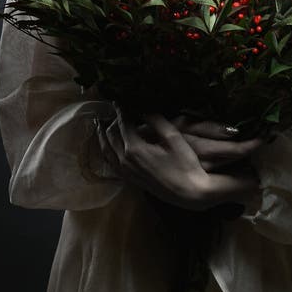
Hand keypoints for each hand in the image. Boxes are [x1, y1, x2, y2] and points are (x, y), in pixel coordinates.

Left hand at [96, 108, 260, 210]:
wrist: (188, 193)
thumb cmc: (185, 164)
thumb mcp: (173, 138)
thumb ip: (156, 121)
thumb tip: (143, 109)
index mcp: (134, 148)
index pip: (122, 122)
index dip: (121, 108)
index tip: (120, 98)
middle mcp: (125, 160)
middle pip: (110, 134)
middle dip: (111, 120)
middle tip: (115, 109)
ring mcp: (125, 172)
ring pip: (106, 149)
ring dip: (103, 134)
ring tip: (102, 123)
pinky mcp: (129, 179)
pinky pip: (110, 163)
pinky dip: (106, 150)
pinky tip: (107, 145)